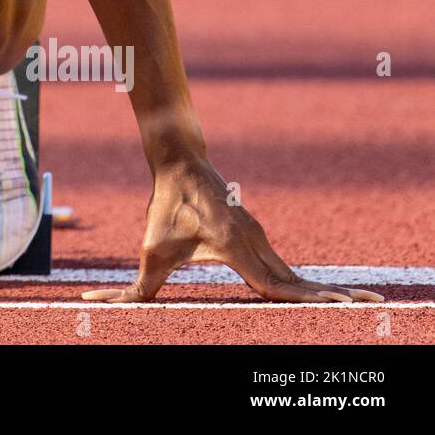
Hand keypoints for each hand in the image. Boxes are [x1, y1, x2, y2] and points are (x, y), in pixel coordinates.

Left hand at [82, 156, 382, 303]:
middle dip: (333, 299)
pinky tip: (323, 296)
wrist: (181, 163)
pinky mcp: (256, 238)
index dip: (308, 301)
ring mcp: (259, 239)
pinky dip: (306, 283)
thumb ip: (135, 289)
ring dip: (325, 292)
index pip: (277, 285)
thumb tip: (97, 304)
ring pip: (294, 275)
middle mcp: (256, 243)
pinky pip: (284, 267)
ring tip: (363, 304)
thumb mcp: (149, 251)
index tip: (343, 309)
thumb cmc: (164, 209)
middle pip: (298, 282)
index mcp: (237, 248)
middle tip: (374, 307)